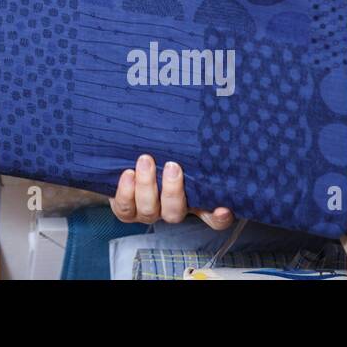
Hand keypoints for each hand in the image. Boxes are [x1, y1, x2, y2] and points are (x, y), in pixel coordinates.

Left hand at [109, 154, 233, 229]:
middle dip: (172, 190)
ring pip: (149, 209)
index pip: (213, 218)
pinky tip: (128, 173)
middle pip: (175, 212)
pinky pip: (124, 208)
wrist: (128, 156)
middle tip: (172, 166)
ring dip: (147, 185)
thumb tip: (208, 128)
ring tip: (146, 160)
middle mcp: (169, 210)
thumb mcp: (180, 151)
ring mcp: (147, 211)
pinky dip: (126, 191)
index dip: (219, 217)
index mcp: (191, 200)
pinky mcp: (126, 210)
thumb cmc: (161, 151)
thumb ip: (192, 150)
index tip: (222, 208)